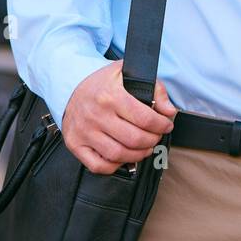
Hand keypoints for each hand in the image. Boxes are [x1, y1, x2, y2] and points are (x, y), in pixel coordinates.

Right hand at [61, 60, 176, 174]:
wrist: (71, 88)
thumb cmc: (103, 83)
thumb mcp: (128, 74)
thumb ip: (155, 88)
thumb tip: (169, 111)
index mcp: (110, 95)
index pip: (144, 118)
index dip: (161, 125)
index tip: (166, 125)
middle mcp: (95, 114)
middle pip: (134, 139)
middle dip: (152, 141)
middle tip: (156, 137)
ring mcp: (84, 131)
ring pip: (118, 155)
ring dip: (138, 155)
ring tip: (145, 148)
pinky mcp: (75, 144)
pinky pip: (98, 165)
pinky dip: (115, 166)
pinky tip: (124, 157)